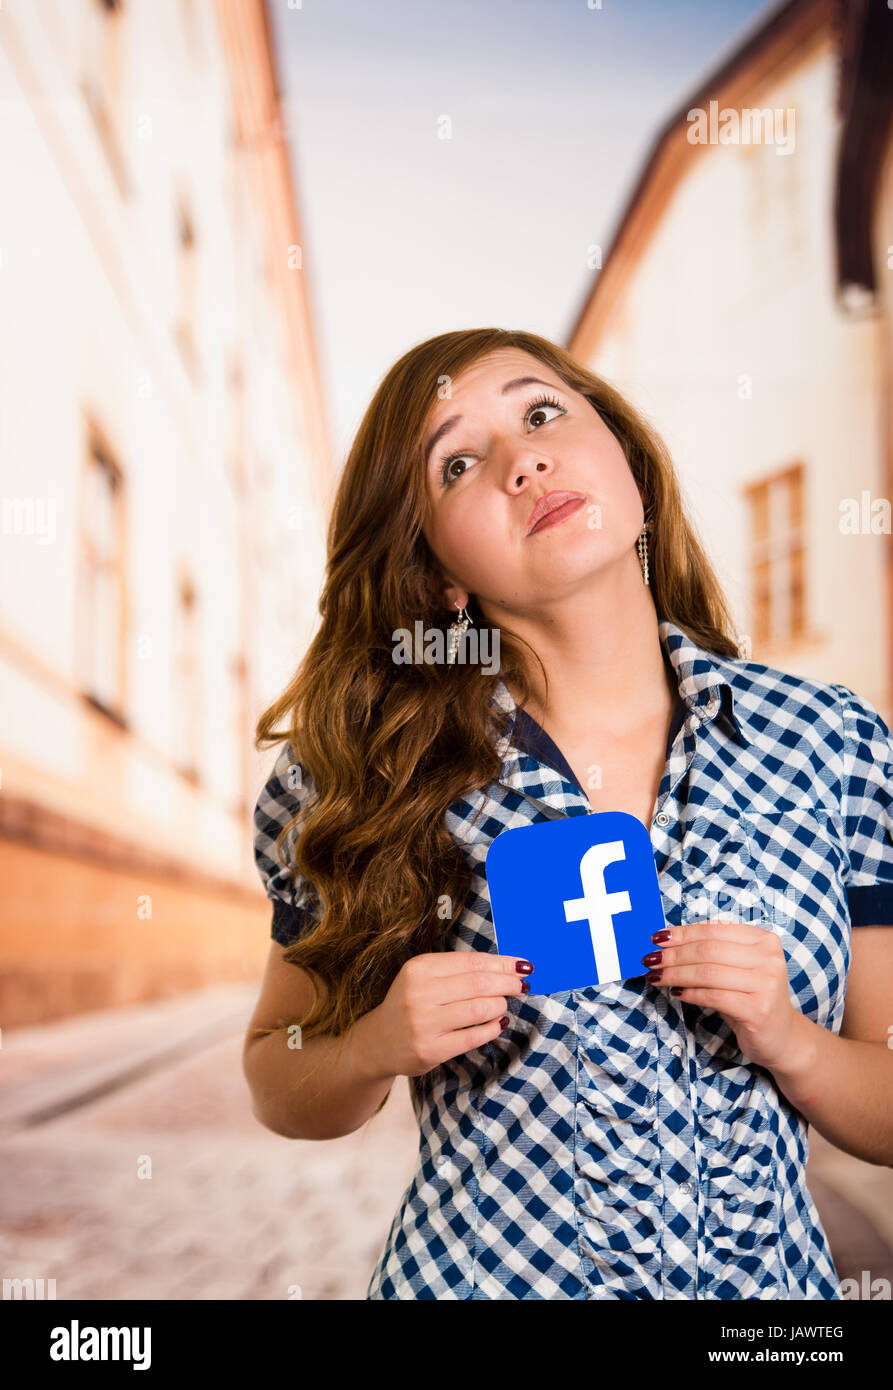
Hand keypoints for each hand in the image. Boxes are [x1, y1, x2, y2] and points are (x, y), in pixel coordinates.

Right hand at [365, 951, 533, 1078]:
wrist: (379, 1041)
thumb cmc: (411, 1003)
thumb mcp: (425, 978)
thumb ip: (459, 971)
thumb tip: (508, 967)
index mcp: (419, 968)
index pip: (472, 961)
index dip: (502, 964)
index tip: (522, 966)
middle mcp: (418, 993)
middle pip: (479, 984)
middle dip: (507, 984)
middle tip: (522, 985)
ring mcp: (423, 1023)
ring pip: (478, 1010)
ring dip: (499, 1006)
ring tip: (503, 1004)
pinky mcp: (430, 1049)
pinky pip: (473, 1037)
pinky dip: (492, 1029)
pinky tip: (498, 1023)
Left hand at [641, 920, 801, 1070]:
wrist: (781, 1037)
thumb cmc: (751, 997)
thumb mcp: (737, 968)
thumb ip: (713, 951)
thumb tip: (668, 939)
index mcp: (763, 940)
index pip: (714, 930)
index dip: (682, 933)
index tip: (657, 939)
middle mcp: (769, 958)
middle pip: (708, 950)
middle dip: (674, 955)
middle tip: (650, 960)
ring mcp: (766, 984)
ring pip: (708, 972)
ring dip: (676, 974)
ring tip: (657, 977)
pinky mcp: (758, 1010)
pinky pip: (713, 996)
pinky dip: (690, 993)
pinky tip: (677, 993)